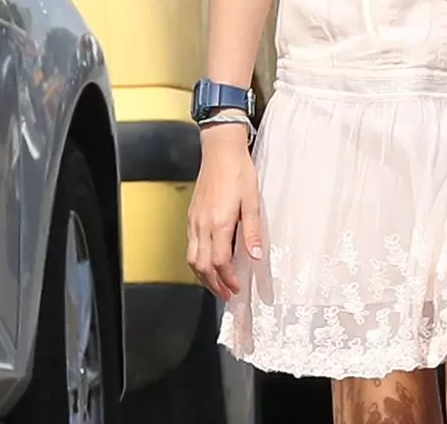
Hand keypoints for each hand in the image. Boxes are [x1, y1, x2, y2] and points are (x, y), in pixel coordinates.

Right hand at [186, 124, 262, 299]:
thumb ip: (253, 231)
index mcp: (219, 223)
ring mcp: (194, 222)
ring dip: (203, 276)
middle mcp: (202, 226)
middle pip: (201, 266)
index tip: (237, 289)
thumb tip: (256, 256)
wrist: (220, 152)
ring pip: (192, 258)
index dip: (227, 279)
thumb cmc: (239, 173)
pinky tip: (208, 263)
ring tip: (217, 285)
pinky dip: (197, 261)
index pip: (219, 262)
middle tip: (227, 294)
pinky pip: (190, 246)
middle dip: (214, 284)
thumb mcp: (253, 201)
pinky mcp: (191, 216)